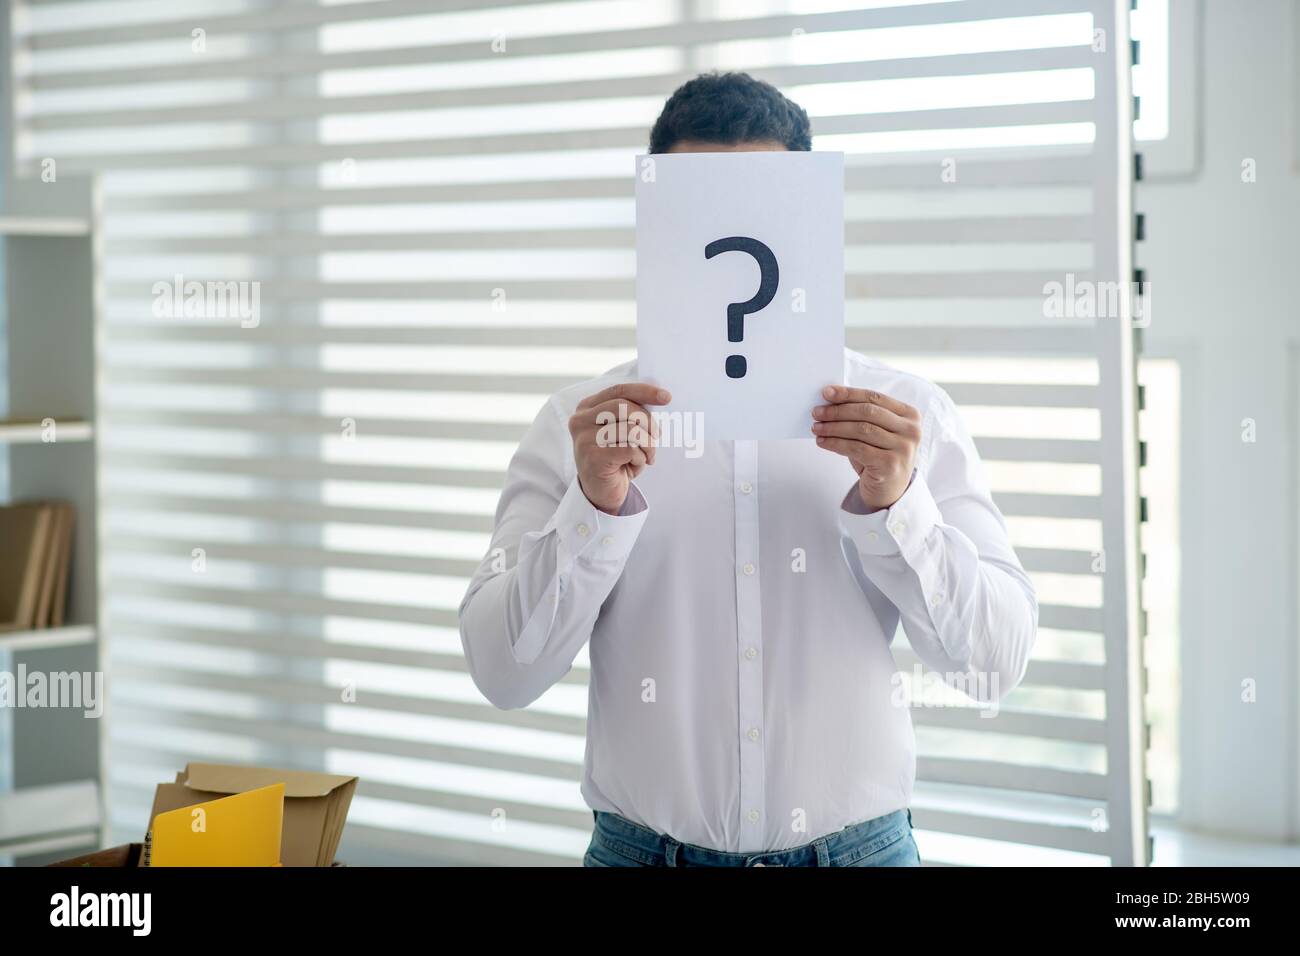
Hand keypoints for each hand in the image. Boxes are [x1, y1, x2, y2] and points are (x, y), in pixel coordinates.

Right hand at [569, 383, 669, 514]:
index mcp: (587, 407)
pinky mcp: (592, 458)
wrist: (602, 492)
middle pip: (625, 407)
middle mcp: (580, 420)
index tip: (666, 397)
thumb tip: (659, 396)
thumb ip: (630, 413)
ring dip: (647, 445)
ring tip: (646, 456)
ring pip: (630, 429)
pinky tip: (635, 465)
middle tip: (656, 437)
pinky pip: (629, 449)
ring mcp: (584, 439)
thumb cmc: (616, 458)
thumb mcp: (622, 430)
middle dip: (648, 422)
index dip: (644, 391)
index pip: (619, 390)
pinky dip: (640, 458)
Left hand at [811, 385, 921, 511]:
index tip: (826, 392)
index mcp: (910, 415)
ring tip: (817, 427)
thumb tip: (829, 402)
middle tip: (817, 412)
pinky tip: (822, 442)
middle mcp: (911, 430)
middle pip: (867, 412)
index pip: (874, 397)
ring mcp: (903, 448)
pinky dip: (836, 443)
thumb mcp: (875, 433)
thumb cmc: (878, 457)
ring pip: (861, 429)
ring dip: (834, 427)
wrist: (889, 492)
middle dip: (838, 410)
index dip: (848, 393)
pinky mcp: (891, 464)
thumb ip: (860, 416)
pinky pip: (856, 448)